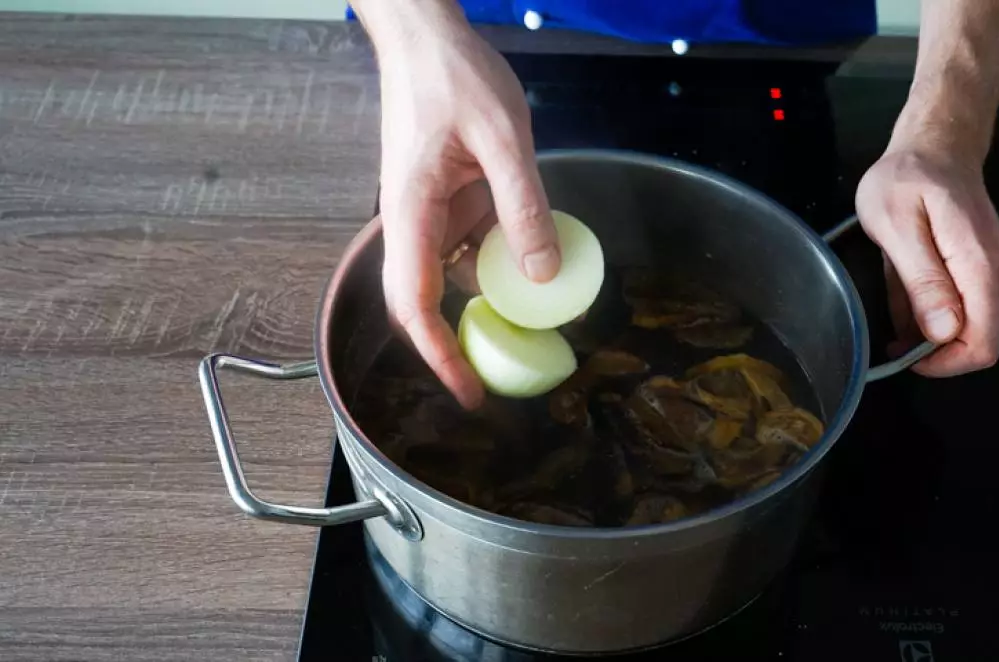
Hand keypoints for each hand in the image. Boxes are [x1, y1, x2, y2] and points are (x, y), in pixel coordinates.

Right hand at [363, 0, 558, 408]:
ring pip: (445, 279)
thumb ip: (523, 205)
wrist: (427, 36)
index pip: (414, 303)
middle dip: (452, 347)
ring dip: (480, 307)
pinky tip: (528, 272)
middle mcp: (411, 221)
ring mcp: (426, 213)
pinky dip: (493, 268)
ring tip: (526, 333)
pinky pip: (465, 248)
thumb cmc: (454, 76)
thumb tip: (542, 276)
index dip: (439, 355)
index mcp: (412, 211)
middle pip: (419, 303)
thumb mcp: (503, 138)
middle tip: (493, 384)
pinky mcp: (444, 201)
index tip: (469, 390)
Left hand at [855, 141, 998, 376]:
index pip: (982, 344)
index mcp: (978, 267)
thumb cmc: (909, 178)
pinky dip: (927, 304)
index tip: (905, 355)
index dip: (943, 363)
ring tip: (896, 279)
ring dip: (924, 320)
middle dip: (928, 343)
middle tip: (889, 315)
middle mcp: (996, 275)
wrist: (937, 144)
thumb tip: (942, 333)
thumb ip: (921, 280)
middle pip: (972, 339)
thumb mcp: (897, 226)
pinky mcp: (982, 270)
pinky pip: (956, 304)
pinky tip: (906, 278)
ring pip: (960, 324)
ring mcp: (992, 272)